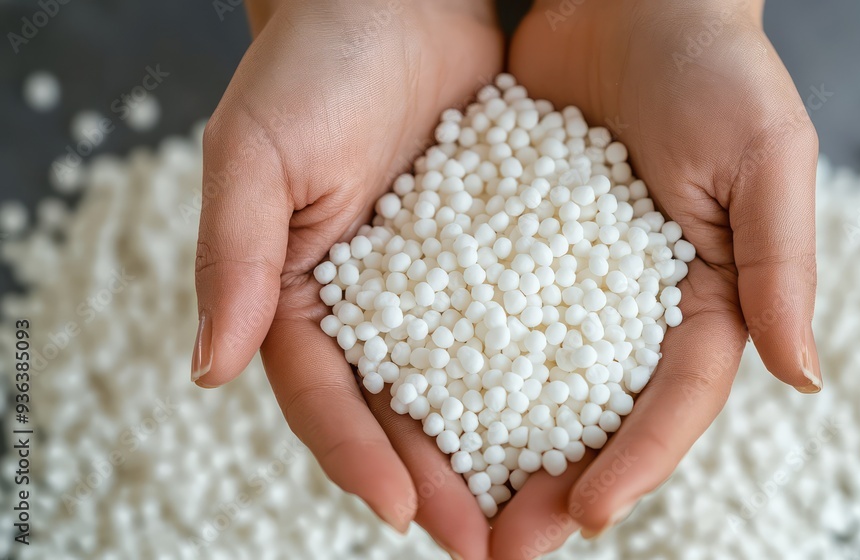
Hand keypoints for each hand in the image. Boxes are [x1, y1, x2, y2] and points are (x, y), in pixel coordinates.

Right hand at [191, 1, 501, 556]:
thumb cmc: (313, 64)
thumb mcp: (256, 155)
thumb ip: (233, 260)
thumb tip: (206, 371)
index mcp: (302, 295)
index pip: (325, 394)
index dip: (358, 455)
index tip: (404, 511)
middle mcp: (372, 305)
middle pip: (400, 411)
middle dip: (441, 480)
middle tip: (489, 544)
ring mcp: (437, 286)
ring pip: (467, 385)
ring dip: (499, 450)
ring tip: (544, 505)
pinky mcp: (497, 254)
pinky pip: (521, 323)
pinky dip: (545, 373)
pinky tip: (583, 414)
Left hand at [494, 1, 821, 555]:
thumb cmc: (716, 66)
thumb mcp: (765, 158)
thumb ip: (783, 267)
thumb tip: (805, 380)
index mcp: (703, 297)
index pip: (675, 399)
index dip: (637, 460)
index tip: (589, 513)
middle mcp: (627, 302)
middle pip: (592, 409)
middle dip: (553, 479)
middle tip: (504, 545)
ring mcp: (560, 277)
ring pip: (523, 376)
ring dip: (489, 443)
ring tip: (444, 502)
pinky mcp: (502, 239)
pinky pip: (471, 309)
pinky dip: (444, 358)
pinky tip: (404, 402)